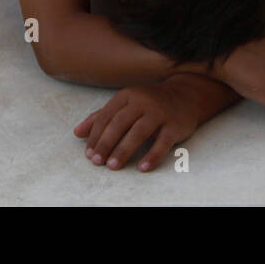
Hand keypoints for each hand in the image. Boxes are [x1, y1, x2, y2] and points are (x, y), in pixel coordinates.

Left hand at [74, 80, 200, 171]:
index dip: (95, 136)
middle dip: (106, 143)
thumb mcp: (125, 104)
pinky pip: (163, 142)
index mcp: (127, 96)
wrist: (187, 95)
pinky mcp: (175, 125)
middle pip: (120, 123)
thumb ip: (101, 116)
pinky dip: (152, 155)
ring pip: (139, 132)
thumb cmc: (149, 103)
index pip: (106, 116)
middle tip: (97, 162)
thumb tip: (77, 133)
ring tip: (113, 166)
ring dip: (124, 150)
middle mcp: (142, 101)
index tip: (89, 154)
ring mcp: (159, 113)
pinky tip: (143, 168)